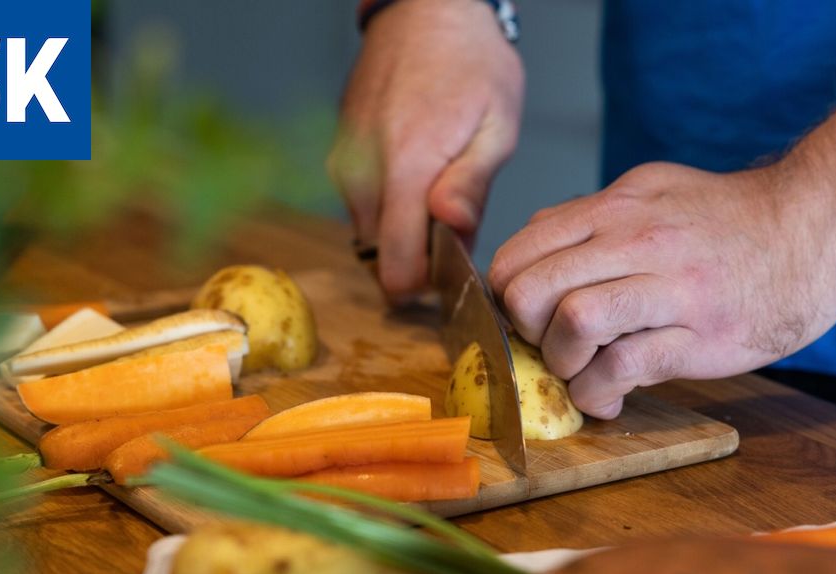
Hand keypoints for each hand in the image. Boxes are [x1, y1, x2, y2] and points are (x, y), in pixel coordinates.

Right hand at [327, 0, 523, 301]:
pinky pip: (361, 202)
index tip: (453, 270)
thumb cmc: (470, 63)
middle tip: (455, 223)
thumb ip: (472, 187)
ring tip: (438, 189)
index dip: (426, 284)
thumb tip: (453, 235)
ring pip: (369, 231)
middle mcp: (363, 170)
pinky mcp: (339, 153)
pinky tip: (416, 171)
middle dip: (417, 256)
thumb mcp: (496, 126)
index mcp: (406, 167)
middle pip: (381, 256)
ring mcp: (345, 161)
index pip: (396, 267)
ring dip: (401, 228)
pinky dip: (387, 203)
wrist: (426, 10)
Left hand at [489, 162, 835, 417]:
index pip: (522, 249)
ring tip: (578, 371)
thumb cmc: (729, 222)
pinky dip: (598, 393)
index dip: (506, 292)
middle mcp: (637, 240)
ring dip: (560, 363)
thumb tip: (536, 242)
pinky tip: (607, 397)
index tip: (523, 315)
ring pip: (573, 324)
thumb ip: (594, 218)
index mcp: (618, 206)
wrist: (815, 230)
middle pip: (532, 288)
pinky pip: (622, 368)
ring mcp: (670, 288)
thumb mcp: (655, 193)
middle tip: (546, 345)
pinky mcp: (699, 336)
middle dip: (522, 331)